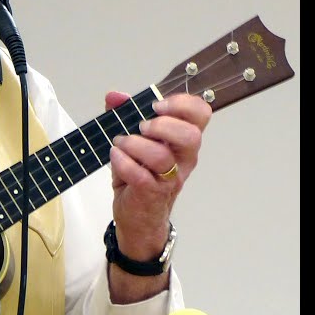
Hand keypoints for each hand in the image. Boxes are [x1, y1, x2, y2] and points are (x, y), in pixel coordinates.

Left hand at [105, 91, 211, 262]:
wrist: (138, 219)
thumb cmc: (139, 176)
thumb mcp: (133, 142)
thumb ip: (124, 115)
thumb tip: (114, 95)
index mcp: (183, 141)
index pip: (201, 114)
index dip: (183, 103)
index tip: (157, 105)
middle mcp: (183, 159)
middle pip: (190, 136)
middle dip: (163, 125)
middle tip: (142, 127)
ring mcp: (170, 178)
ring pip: (162, 157)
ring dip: (135, 145)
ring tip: (121, 143)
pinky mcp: (152, 194)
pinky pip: (141, 176)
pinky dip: (123, 162)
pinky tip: (115, 156)